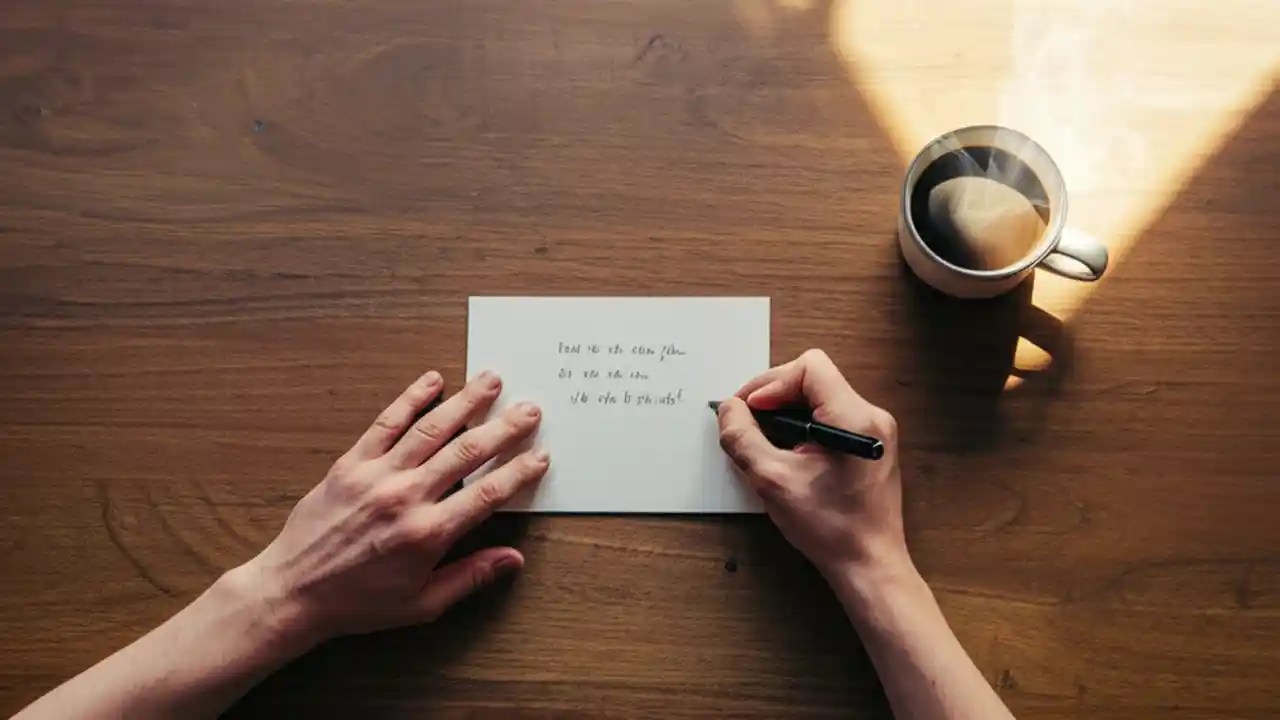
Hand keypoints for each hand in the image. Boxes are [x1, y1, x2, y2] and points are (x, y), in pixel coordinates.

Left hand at [237, 369, 547, 647]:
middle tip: (529, 410)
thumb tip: (514, 560)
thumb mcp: (422, 603)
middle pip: (467, 452)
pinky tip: (432, 381)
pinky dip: (411, 399)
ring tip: (491, 381)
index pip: (488, 494)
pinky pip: (386, 424)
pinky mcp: (350, 464)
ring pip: (431, 428)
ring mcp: (377, 475)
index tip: (539, 456)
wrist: (292, 592)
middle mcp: (406, 497)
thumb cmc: (358, 603)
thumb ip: (471, 577)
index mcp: (428, 534)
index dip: (518, 472)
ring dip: (466, 401)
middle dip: (504, 428)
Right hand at [716, 349, 906, 580]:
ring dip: (786, 413)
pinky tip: (787, 455)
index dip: (771, 383)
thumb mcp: (772, 481)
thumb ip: (742, 438)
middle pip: (813, 378)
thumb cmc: (830, 528)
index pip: (809, 367)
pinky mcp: (869, 445)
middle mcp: (870, 416)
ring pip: (819, 398)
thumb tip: (728, 409)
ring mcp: (874, 430)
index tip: (750, 410)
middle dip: (774, 397)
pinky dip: (802, 427)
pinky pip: (829, 417)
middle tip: (748, 424)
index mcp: (853, 418)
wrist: (869, 565)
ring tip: (765, 443)